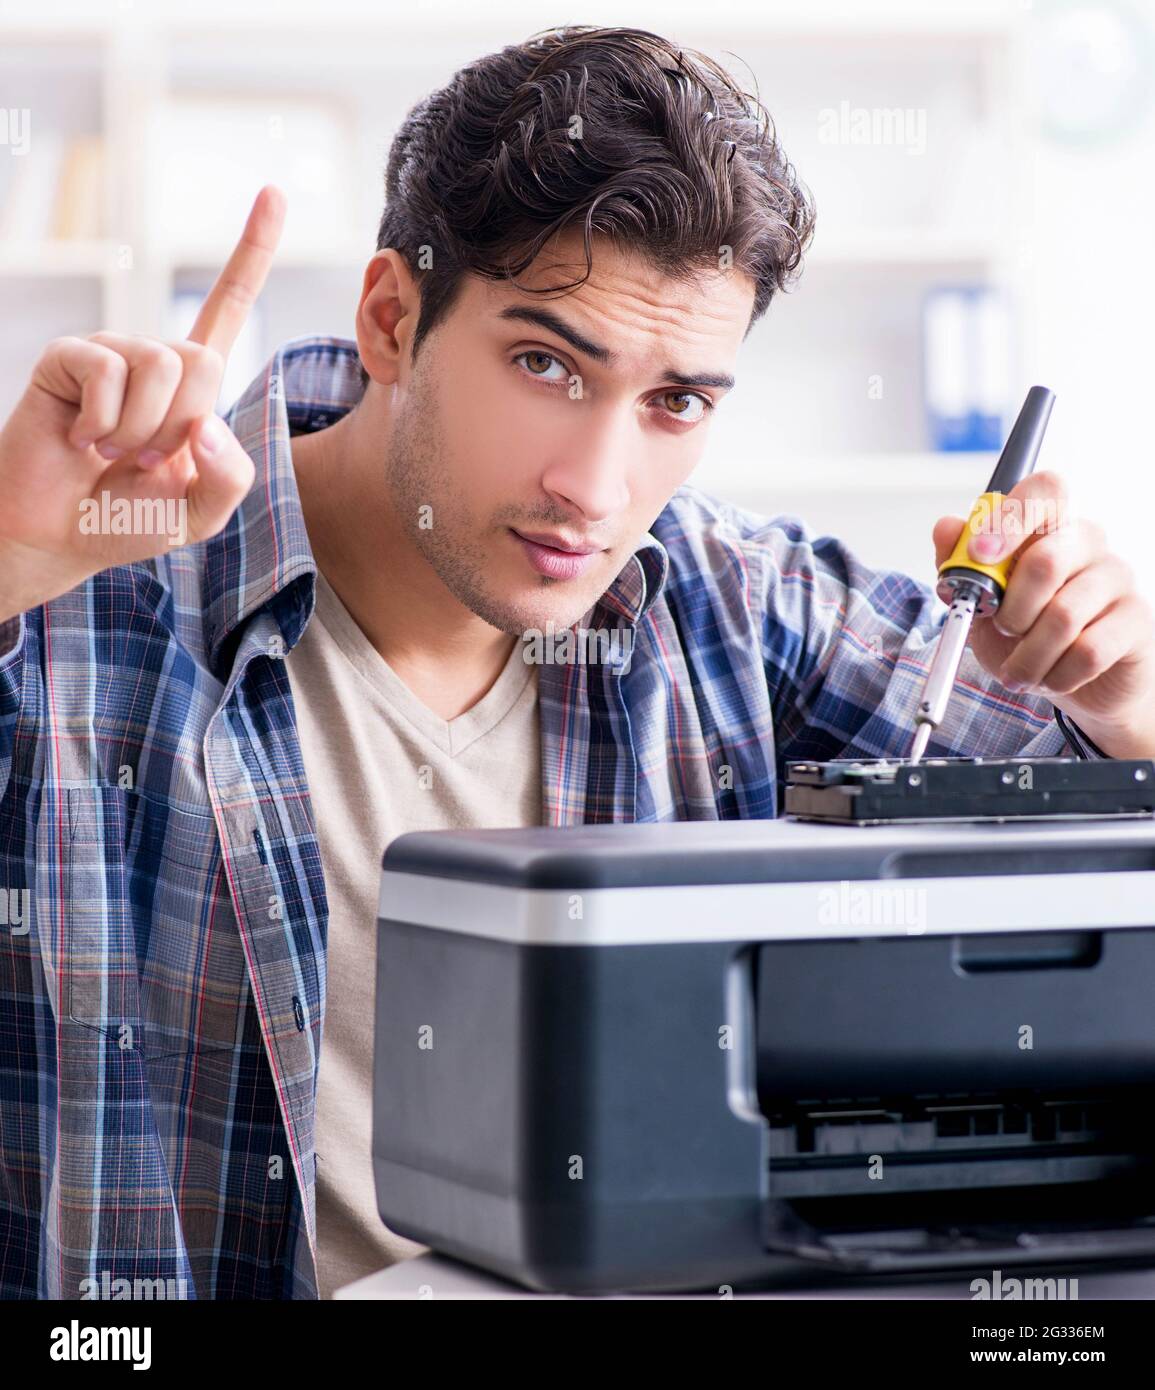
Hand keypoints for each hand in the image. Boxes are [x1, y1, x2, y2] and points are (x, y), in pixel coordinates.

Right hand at [0, 184, 285, 621]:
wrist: (61, 537)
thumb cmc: (127, 518)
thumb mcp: (202, 510)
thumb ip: (230, 475)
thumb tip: (205, 423)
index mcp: (191, 386)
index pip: (227, 308)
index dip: (251, 254)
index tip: (274, 193)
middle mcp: (152, 358)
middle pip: (203, 358)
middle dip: (181, 424)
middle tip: (144, 458)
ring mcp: (109, 353)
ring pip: (162, 367)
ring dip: (141, 431)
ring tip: (112, 453)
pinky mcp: (68, 358)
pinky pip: (110, 372)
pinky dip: (104, 423)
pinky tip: (83, 440)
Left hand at [932, 470, 1154, 757]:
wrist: (1075, 682)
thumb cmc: (1027, 634)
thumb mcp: (983, 602)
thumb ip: (961, 566)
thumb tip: (947, 527)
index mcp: (1047, 527)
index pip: (1043, 491)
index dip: (1009, 518)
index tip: (981, 554)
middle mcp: (1087, 542)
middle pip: (1046, 560)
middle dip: (1011, 611)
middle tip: (1004, 632)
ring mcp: (1116, 577)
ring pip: (1064, 616)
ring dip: (1029, 656)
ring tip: (1020, 670)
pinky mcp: (1136, 619)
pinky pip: (1088, 650)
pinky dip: (1057, 675)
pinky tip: (1051, 678)